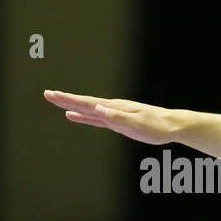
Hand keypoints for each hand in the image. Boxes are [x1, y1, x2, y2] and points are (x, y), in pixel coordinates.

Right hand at [43, 89, 180, 144]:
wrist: (173, 126)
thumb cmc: (157, 126)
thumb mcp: (137, 123)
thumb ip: (117, 117)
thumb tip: (97, 108)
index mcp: (115, 107)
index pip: (87, 103)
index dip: (69, 100)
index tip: (53, 95)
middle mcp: (112, 108)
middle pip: (84, 103)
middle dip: (65, 99)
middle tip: (47, 94)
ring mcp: (115, 114)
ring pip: (88, 110)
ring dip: (72, 107)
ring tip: (58, 103)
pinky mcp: (119, 122)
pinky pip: (97, 119)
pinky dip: (84, 117)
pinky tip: (75, 116)